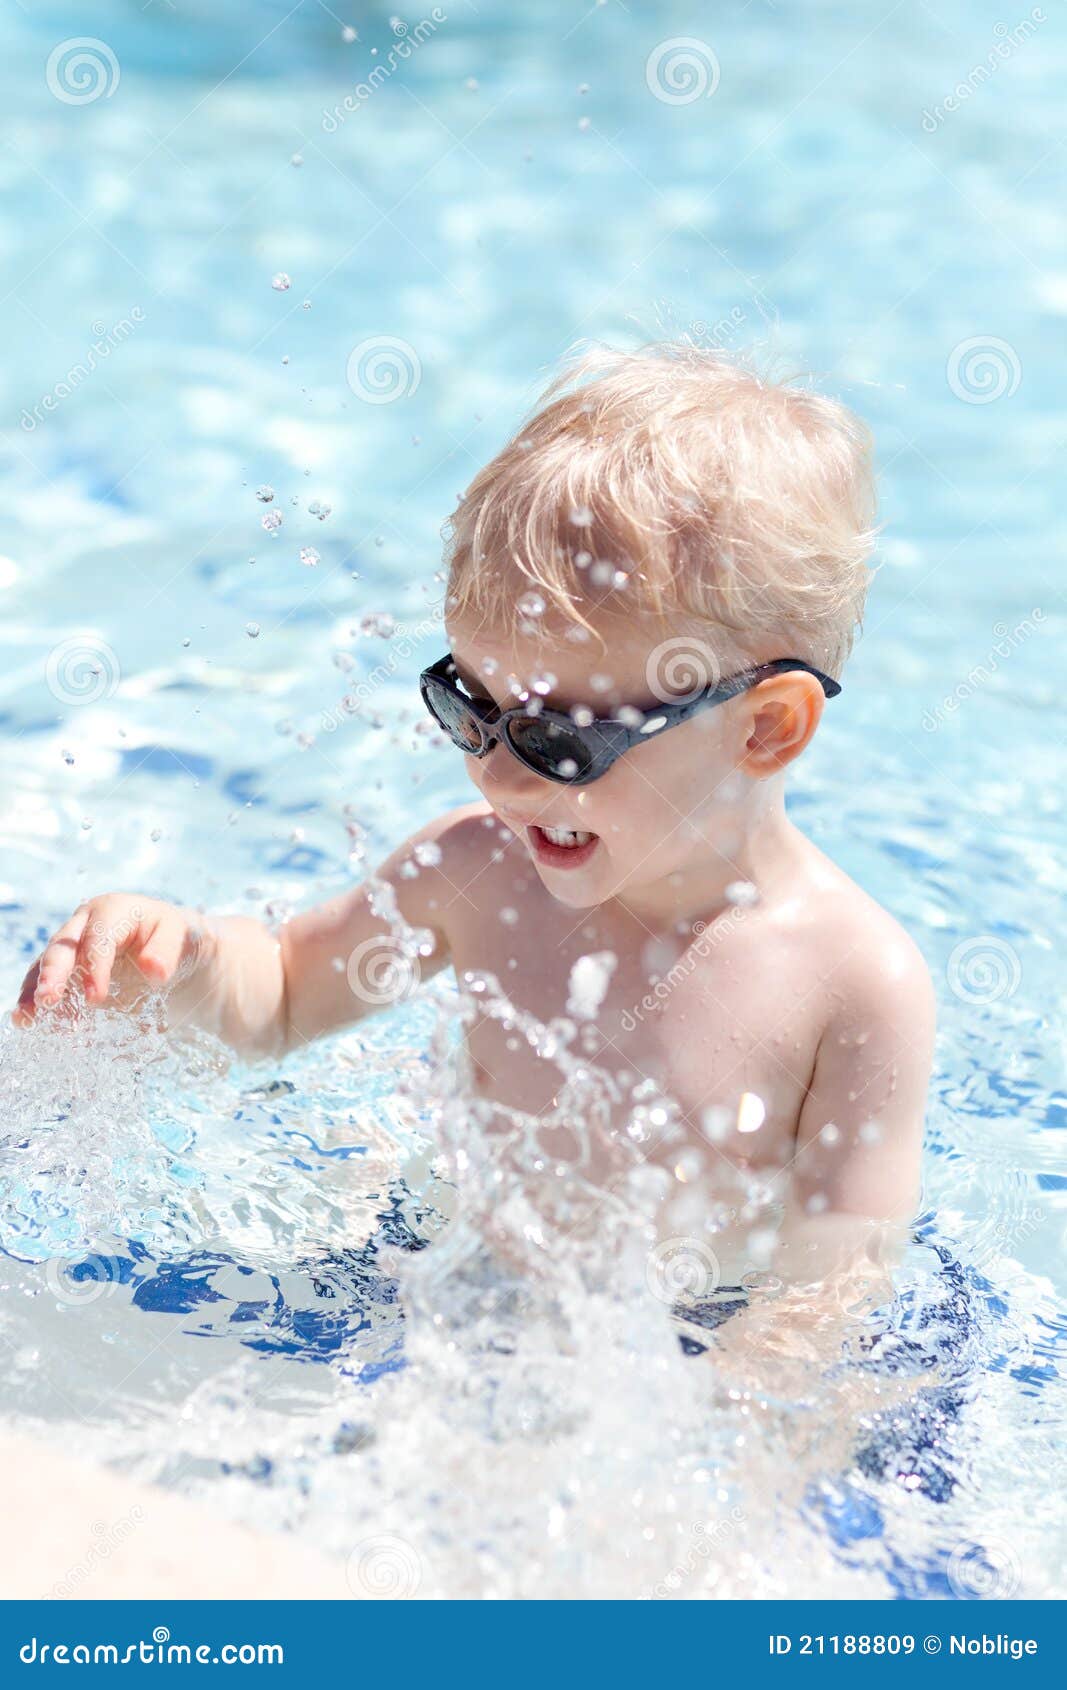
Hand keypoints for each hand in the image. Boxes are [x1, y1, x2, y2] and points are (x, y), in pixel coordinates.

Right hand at [13, 894, 209, 1026]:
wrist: (171, 946)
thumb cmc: (176, 937)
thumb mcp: (180, 937)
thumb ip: (166, 951)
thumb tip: (153, 970)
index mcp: (113, 910)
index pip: (99, 938)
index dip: (95, 967)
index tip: (94, 997)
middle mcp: (85, 924)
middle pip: (63, 946)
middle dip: (53, 974)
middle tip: (48, 1000)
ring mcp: (73, 945)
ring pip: (46, 963)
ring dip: (35, 989)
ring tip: (26, 1017)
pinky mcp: (67, 967)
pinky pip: (45, 981)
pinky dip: (35, 1000)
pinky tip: (28, 1021)